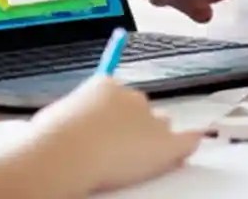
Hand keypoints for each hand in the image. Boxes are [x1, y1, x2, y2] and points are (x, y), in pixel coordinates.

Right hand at [31, 76, 200, 193]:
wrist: (64, 154)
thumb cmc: (50, 140)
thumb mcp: (57, 116)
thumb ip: (76, 114)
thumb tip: (75, 121)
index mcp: (104, 85)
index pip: (119, 97)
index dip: (115, 117)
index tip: (107, 130)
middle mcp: (132, 97)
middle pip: (142, 111)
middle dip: (134, 127)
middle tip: (116, 150)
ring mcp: (149, 119)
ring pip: (159, 127)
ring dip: (151, 140)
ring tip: (132, 162)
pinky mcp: (163, 143)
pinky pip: (186, 140)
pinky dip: (189, 142)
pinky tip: (197, 142)